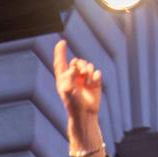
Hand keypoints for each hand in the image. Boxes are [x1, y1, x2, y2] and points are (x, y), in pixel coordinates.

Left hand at [54, 40, 104, 156]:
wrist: (85, 114)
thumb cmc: (73, 104)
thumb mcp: (68, 90)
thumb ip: (69, 76)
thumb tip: (73, 65)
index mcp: (63, 79)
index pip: (60, 63)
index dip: (60, 52)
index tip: (62, 42)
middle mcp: (73, 77)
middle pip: (77, 61)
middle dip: (81, 64)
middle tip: (82, 73)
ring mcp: (84, 79)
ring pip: (88, 65)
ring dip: (88, 71)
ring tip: (88, 81)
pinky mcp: (94, 82)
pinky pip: (97, 72)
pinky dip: (96, 76)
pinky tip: (94, 83)